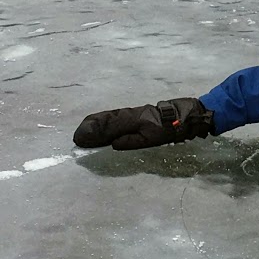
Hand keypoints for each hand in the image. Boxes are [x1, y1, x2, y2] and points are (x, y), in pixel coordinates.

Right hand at [72, 97, 214, 150]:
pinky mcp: (133, 115)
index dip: (90, 132)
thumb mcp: (149, 139)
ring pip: (107, 117)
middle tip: (77, 138)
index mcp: (127, 121)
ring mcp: (129, 114)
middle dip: (88, 128)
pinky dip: (103, 122)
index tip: (79, 140)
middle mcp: (125, 115)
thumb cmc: (166, 129)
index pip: (103, 125)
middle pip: (102, 119)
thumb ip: (130, 141)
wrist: (182, 116)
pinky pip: (113, 117)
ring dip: (94, 125)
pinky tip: (100, 128)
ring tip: (83, 134)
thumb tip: (112, 145)